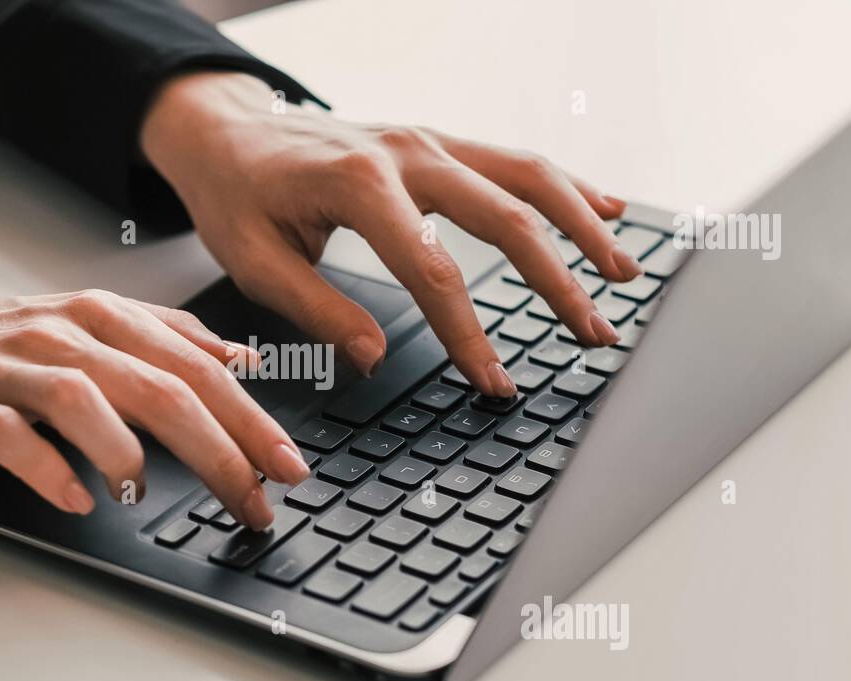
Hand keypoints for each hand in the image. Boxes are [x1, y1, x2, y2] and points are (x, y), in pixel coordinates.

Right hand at [0, 290, 309, 528]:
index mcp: (100, 315)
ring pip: (86, 399)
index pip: (196, 365)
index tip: (289, 465)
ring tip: (157, 496)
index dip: (251, 416)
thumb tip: (241, 359)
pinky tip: (78, 499)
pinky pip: (9, 437)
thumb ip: (162, 338)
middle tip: (257, 497)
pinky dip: (48, 469)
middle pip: (157, 385)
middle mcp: (61, 333)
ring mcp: (8, 367)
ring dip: (130, 454)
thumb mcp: (82, 327)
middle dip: (219, 447)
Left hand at [140, 72, 643, 396]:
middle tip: (593, 334)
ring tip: (623, 273)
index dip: (470, 334)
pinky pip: (513, 159)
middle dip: (557, 282)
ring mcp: (427, 140)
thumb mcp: (256, 262)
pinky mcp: (436, 142)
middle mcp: (406, 152)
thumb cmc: (236, 194)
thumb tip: (376, 357)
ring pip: (527, 176)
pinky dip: (564, 185)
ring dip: (582, 225)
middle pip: (506, 217)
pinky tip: (606, 209)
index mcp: (358, 184)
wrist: (226, 128)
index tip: (495, 383)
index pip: (433, 271)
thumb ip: (318, 310)